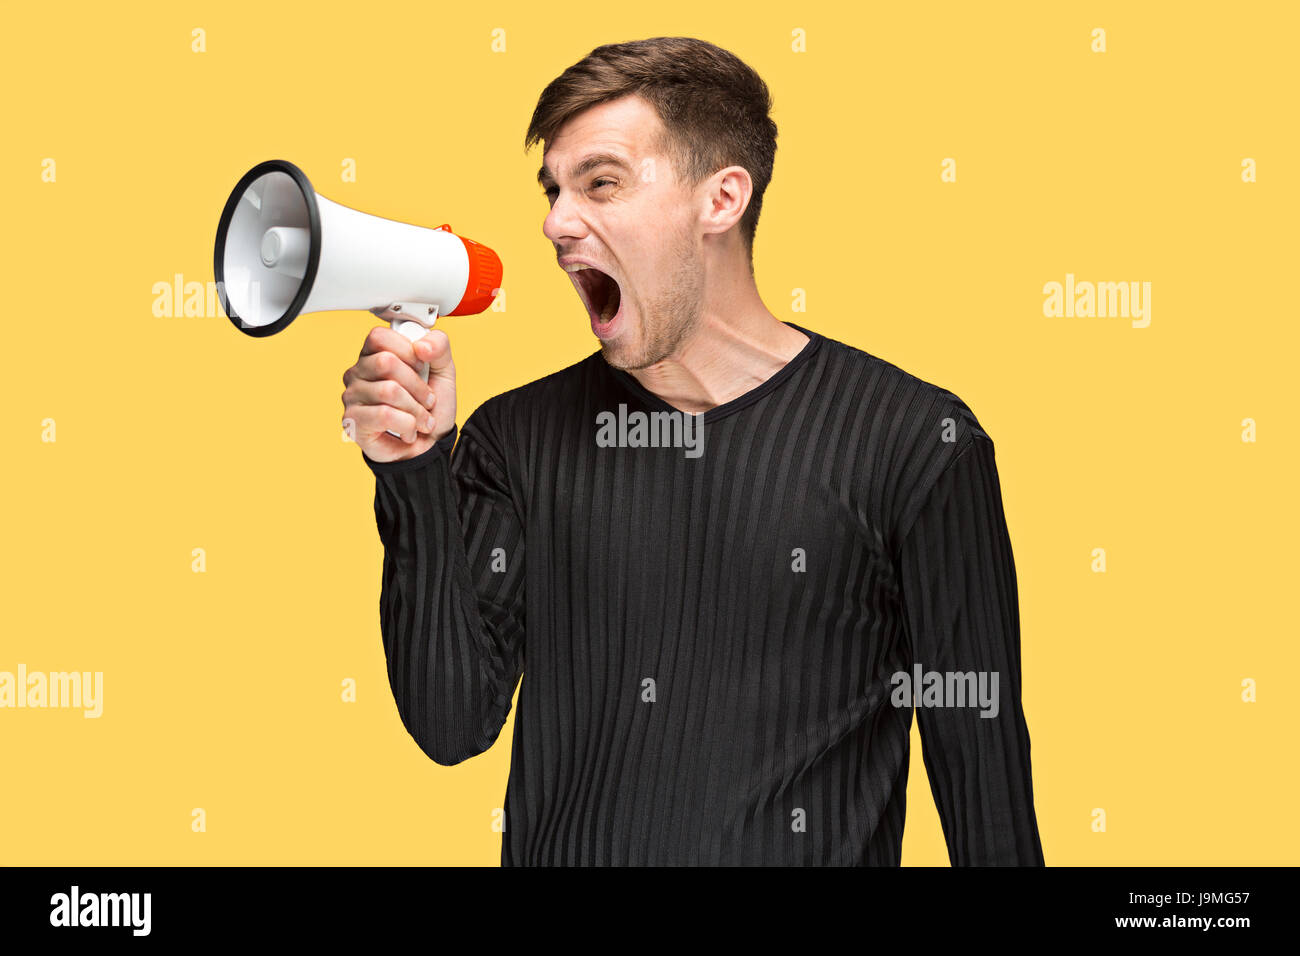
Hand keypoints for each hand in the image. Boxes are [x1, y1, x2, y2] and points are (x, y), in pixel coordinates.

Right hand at [341, 326, 456, 462]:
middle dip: (418, 386)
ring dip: (417, 409)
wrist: (431, 445)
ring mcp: (351, 397)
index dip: (408, 352)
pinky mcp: (352, 421)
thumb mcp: (444, 372)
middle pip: (386, 362)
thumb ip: (439, 347)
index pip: (380, 336)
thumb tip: (421, 346)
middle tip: (428, 400)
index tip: (422, 368)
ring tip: (421, 419)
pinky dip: (408, 425)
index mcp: (375, 354)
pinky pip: (384, 415)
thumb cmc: (431, 407)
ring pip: (389, 391)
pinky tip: (409, 431)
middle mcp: (357, 372)